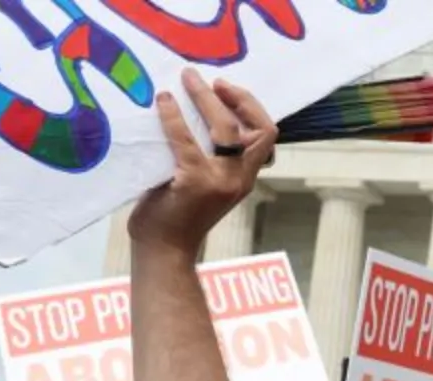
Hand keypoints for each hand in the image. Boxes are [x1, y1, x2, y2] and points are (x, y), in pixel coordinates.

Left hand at [129, 71, 276, 253]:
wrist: (164, 249)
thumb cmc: (175, 215)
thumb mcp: (202, 184)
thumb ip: (207, 157)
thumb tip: (190, 114)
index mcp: (245, 178)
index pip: (268, 137)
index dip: (252, 107)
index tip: (226, 90)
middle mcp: (240, 179)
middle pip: (259, 130)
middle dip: (239, 98)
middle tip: (210, 80)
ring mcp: (220, 182)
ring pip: (227, 130)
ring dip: (207, 99)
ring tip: (187, 80)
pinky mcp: (195, 182)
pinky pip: (187, 140)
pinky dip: (174, 117)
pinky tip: (164, 102)